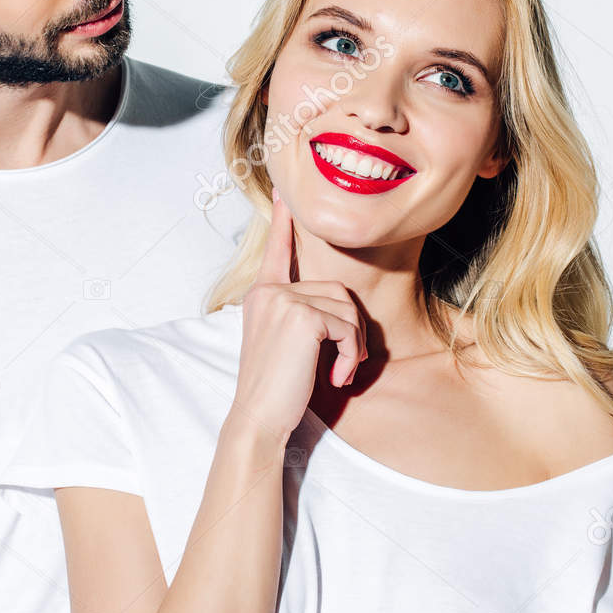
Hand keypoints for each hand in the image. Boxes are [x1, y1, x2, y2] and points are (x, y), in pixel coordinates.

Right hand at [229, 192, 366, 441]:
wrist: (258, 417)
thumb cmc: (275, 388)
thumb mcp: (285, 343)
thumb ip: (301, 316)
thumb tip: (339, 311)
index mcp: (262, 295)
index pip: (276, 251)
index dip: (284, 222)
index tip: (285, 194)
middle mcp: (268, 291)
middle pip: (337, 289)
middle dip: (351, 329)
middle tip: (346, 363)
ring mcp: (283, 301)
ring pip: (346, 308)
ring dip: (354, 345)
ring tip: (341, 372)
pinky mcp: (302, 317)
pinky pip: (347, 326)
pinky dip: (352, 355)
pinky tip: (337, 378)